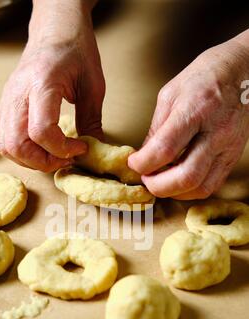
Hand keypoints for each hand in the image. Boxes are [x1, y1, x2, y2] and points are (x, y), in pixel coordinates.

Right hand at [0, 0, 104, 171]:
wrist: (55, 30)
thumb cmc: (75, 51)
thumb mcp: (93, 85)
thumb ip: (91, 120)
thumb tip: (94, 150)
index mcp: (42, 84)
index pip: (41, 131)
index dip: (63, 149)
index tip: (81, 147)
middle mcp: (18, 94)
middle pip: (17, 144)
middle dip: (44, 162)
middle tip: (65, 158)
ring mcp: (7, 99)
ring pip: (5, 145)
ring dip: (30, 160)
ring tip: (53, 155)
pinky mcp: (3, 104)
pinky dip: (16, 150)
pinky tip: (36, 147)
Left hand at [128, 39, 248, 198]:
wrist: (241, 72)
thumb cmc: (204, 78)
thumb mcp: (169, 95)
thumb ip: (156, 129)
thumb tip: (143, 157)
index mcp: (195, 110)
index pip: (165, 149)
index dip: (143, 163)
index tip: (133, 163)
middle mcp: (216, 132)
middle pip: (186, 176)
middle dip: (158, 186)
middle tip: (146, 178)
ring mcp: (228, 147)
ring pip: (201, 188)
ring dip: (174, 192)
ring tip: (160, 181)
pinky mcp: (233, 157)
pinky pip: (211, 185)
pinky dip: (190, 190)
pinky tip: (178, 181)